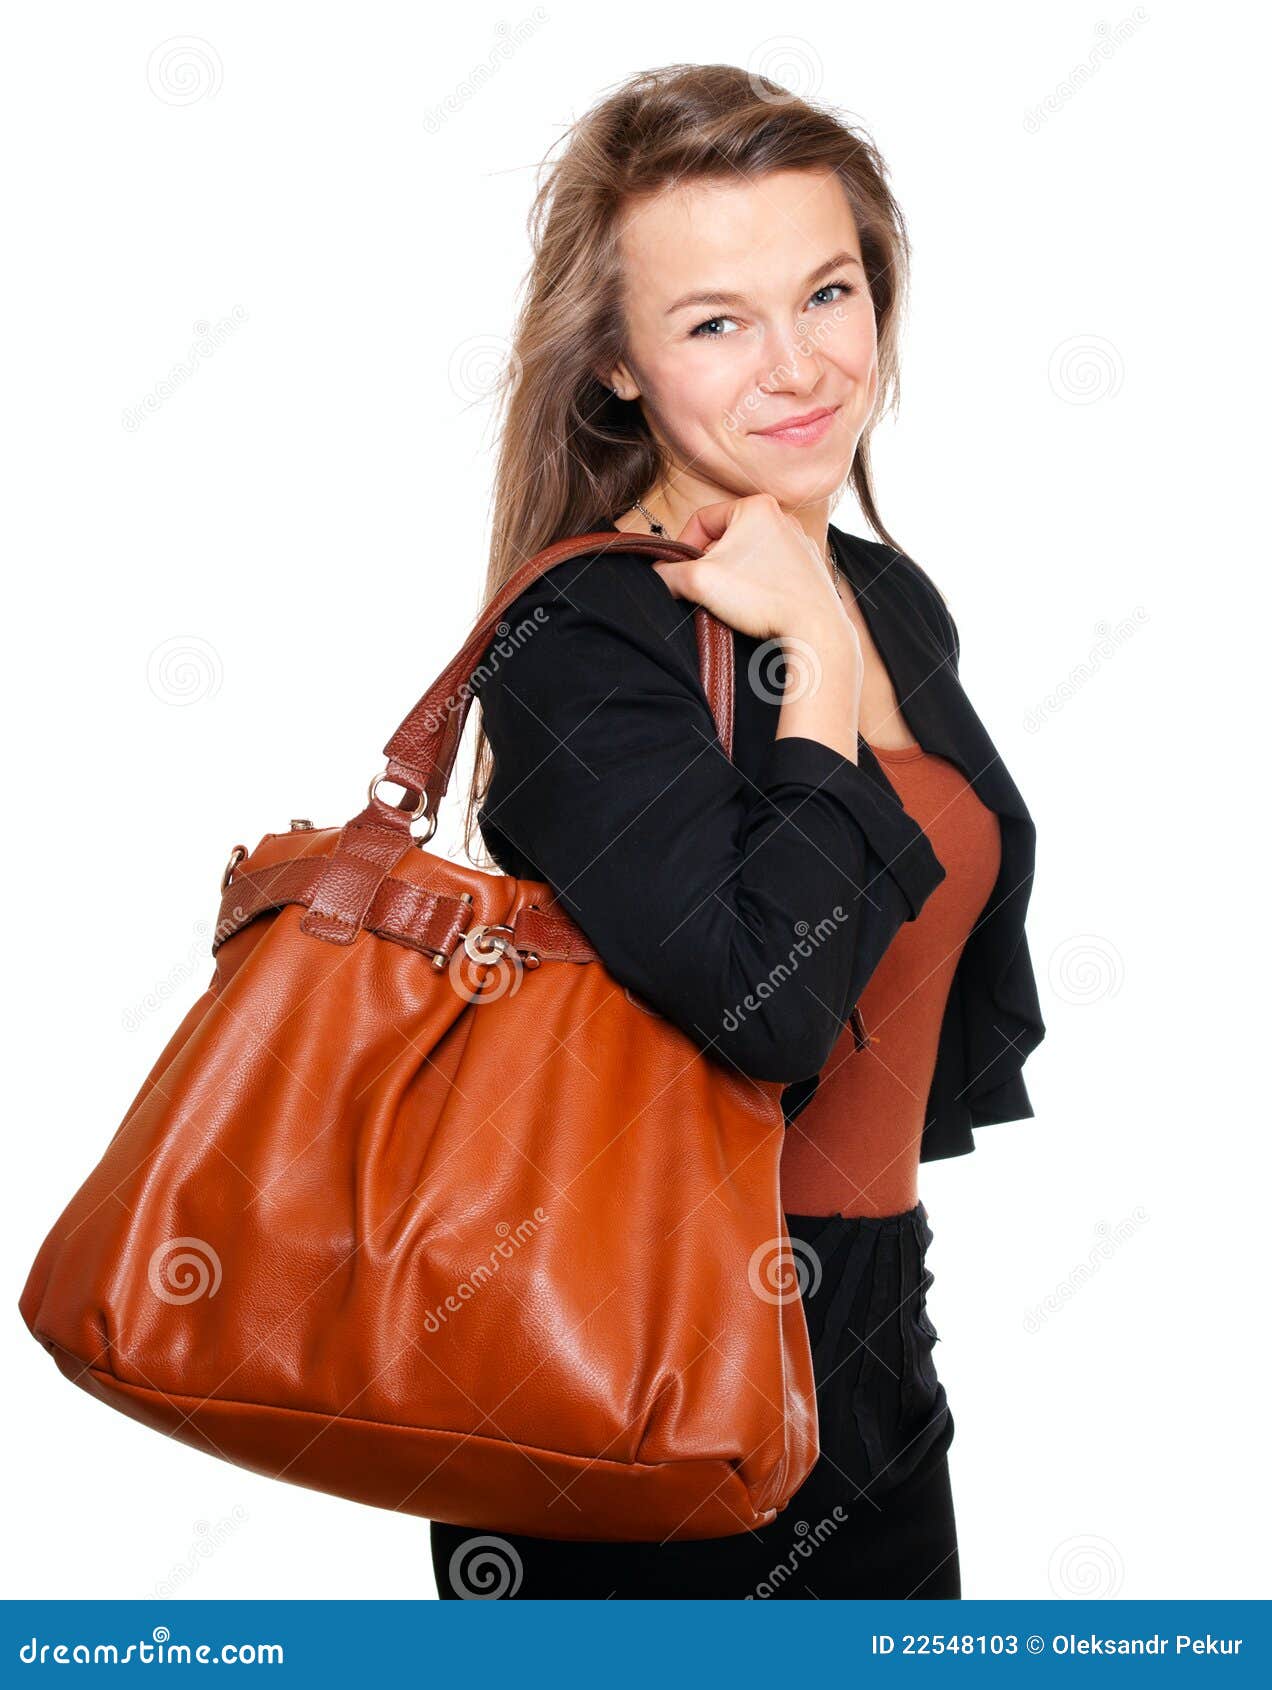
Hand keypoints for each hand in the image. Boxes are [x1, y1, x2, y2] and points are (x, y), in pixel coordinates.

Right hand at [651, 493, 853, 644]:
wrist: (813, 627)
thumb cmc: (762, 597)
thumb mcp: (700, 582)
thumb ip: (669, 574)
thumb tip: (657, 575)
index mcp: (756, 507)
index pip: (702, 519)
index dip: (683, 547)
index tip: (679, 572)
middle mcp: (782, 517)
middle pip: (726, 538)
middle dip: (710, 564)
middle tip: (704, 590)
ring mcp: (799, 543)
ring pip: (748, 556)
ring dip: (732, 576)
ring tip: (731, 601)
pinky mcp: (809, 567)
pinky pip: (771, 571)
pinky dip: (758, 586)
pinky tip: (756, 606)